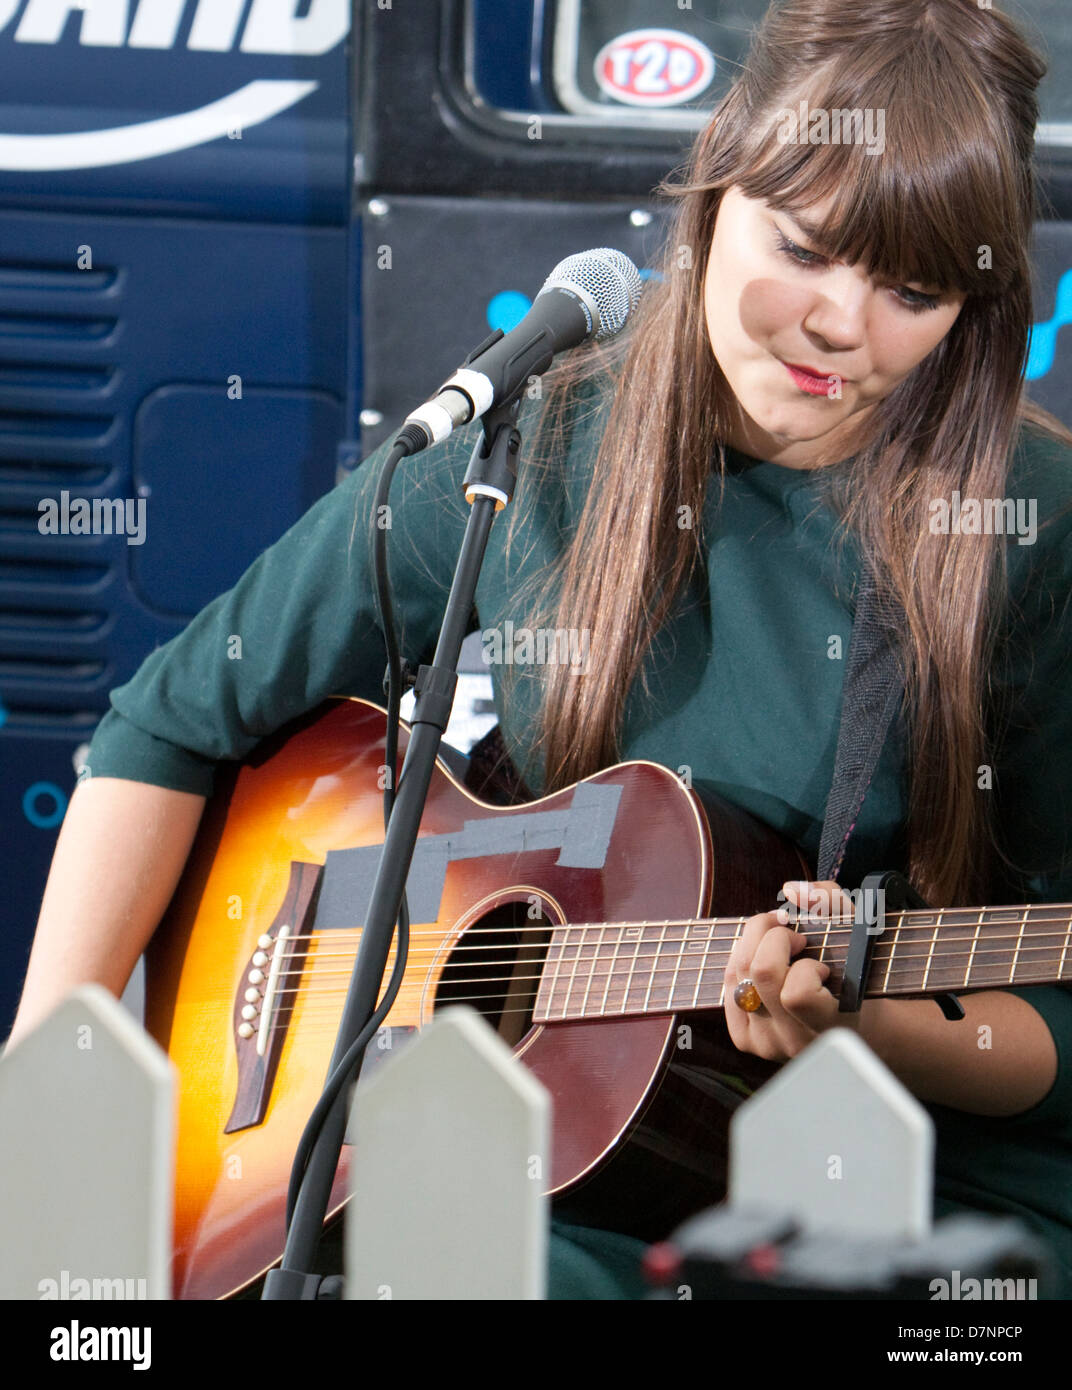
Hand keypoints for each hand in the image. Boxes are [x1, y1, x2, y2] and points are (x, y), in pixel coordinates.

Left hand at [725, 879, 862, 1060]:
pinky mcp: (746, 1040)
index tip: (820, 961)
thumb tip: (791, 890)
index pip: (797, 994)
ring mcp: (767, 1044)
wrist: (862, 1029)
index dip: (805, 966)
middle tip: (795, 938)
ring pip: (738, 977)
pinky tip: (762, 959)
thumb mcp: (859, 931)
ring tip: (779, 944)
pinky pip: (729, 987)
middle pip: (760, 976)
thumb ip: (831, 903)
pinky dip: (741, 963)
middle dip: (774, 939)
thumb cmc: (862, 976)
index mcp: (831, 1025)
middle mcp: (795, 1040)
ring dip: (754, 946)